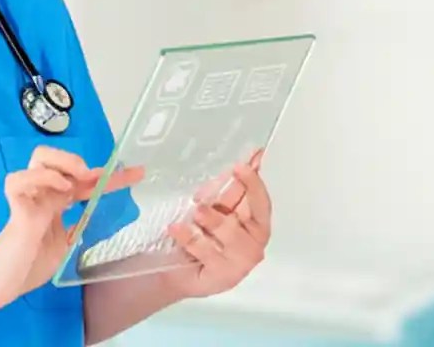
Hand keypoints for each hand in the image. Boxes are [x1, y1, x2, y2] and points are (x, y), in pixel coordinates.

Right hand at [0, 146, 143, 307]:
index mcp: (55, 203)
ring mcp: (29, 198)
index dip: (111, 177)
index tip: (138, 173)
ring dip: (62, 161)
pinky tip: (60, 189)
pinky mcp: (16, 208)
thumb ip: (76, 230)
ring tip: (79, 177)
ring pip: (39, 158)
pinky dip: (41, 178)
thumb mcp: (64, 247)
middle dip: (76, 158)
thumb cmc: (28, 267)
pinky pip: (19, 180)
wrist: (1, 286)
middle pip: (54, 157)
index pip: (85, 182)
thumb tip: (92, 219)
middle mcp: (43, 195)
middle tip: (93, 175)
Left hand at [161, 151, 271, 298]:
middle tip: (229, 175)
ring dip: (214, 219)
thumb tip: (250, 155)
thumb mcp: (211, 206)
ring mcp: (240, 263)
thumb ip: (228, 186)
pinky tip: (176, 228)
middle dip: (243, 192)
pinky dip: (191, 238)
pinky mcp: (222, 277)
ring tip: (197, 210)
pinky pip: (209, 253)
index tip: (242, 164)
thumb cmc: (196, 235)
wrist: (172, 269)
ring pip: (232, 234)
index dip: (254, 182)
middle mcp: (254, 243)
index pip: (261, 200)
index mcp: (255, 223)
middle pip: (255, 215)